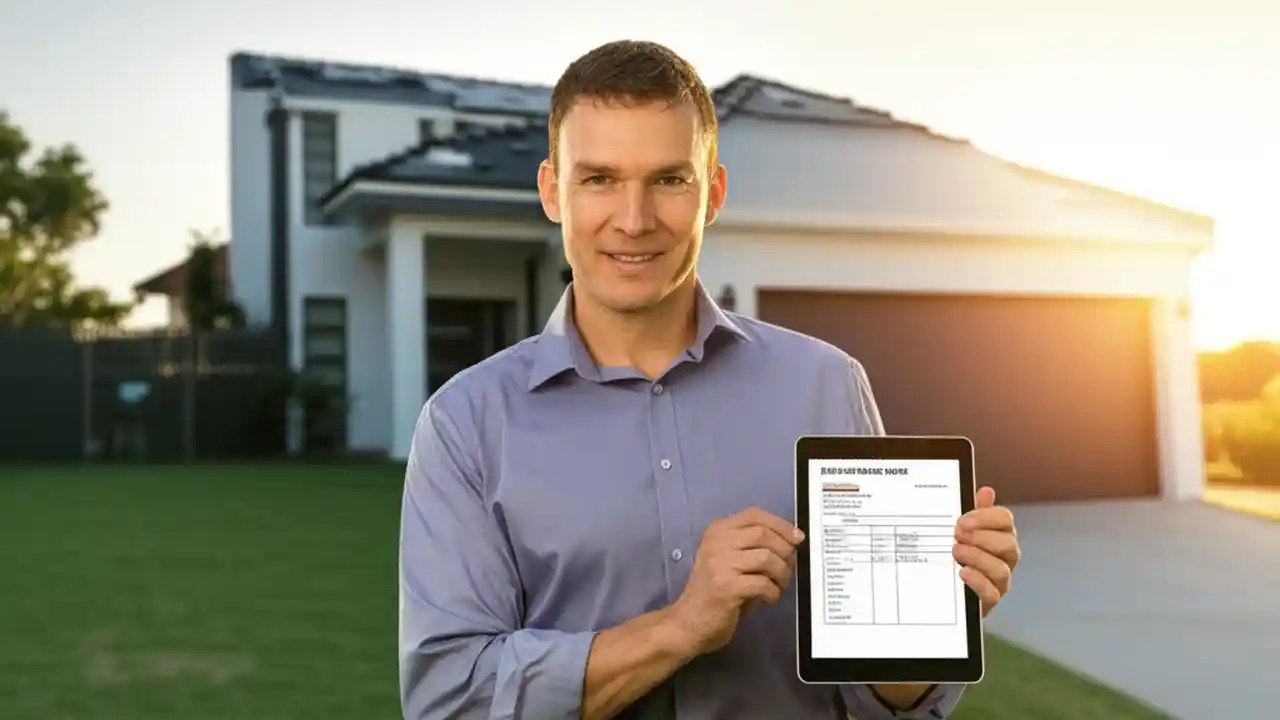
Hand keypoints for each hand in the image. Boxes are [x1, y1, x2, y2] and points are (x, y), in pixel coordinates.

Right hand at [668, 506, 804, 654]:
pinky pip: (763, 583)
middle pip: (763, 533)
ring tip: (779, 585)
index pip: (754, 515)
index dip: (781, 524)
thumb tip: (791, 541)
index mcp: (717, 531)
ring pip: (767, 558)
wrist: (688, 622)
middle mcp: (716, 542)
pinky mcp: (726, 587)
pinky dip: (773, 592)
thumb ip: (753, 546)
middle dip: (785, 550)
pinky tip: (769, 597)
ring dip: (782, 573)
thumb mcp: (729, 559)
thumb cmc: (714, 591)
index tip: (797, 538)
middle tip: (788, 567)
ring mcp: (720, 564)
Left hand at [953, 487, 1020, 616]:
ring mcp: (1001, 579)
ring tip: (957, 552)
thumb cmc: (960, 553)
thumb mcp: (963, 530)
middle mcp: (1006, 557)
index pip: (1005, 520)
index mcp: (1001, 534)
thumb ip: (975, 511)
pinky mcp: (990, 599)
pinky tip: (963, 573)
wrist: (948, 587)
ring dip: (978, 558)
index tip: (963, 519)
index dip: (986, 517)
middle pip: (1008, 544)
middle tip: (958, 535)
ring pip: (1001, 569)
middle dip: (982, 537)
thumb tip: (987, 491)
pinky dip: (978, 581)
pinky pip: (992, 593)